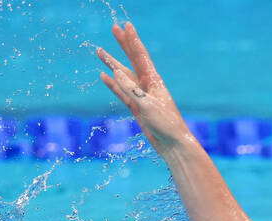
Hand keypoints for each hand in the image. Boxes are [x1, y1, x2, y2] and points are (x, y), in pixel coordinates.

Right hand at [96, 22, 195, 156]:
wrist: (171, 144)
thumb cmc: (165, 123)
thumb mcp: (147, 105)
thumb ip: (131, 89)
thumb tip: (115, 72)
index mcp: (153, 80)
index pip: (140, 55)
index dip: (132, 40)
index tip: (125, 25)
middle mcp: (147, 84)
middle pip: (132, 59)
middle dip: (123, 44)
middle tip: (113, 29)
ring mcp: (140, 95)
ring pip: (123, 75)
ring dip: (112, 63)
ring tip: (100, 52)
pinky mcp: (136, 107)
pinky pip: (121, 92)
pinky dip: (112, 84)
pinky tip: (104, 75)